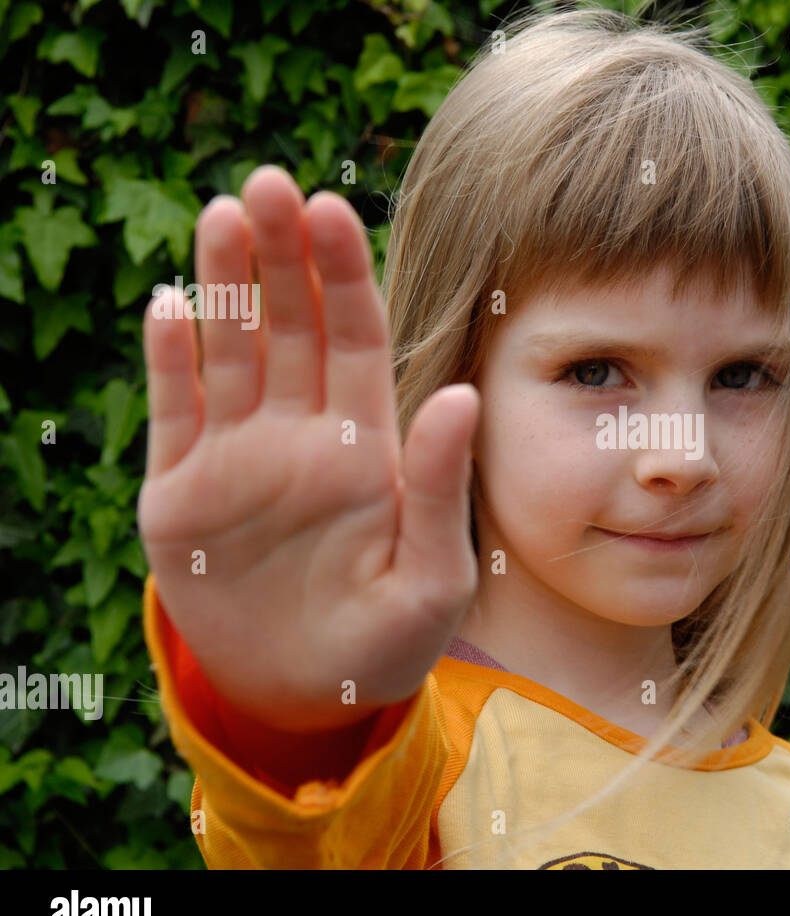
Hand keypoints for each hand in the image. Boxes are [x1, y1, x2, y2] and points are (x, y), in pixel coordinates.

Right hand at [138, 165, 478, 732]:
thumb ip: (439, 489)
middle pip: (292, 326)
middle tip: (270, 182)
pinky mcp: (183, 493)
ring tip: (224, 214)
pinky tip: (170, 306)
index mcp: (368, 445)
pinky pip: (174, 413)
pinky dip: (170, 361)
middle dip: (282, 255)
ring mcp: (240, 458)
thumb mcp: (432, 577)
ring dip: (226, 284)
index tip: (334, 209)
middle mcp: (303, 434)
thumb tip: (459, 397)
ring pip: (232, 351)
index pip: (356, 339)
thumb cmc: (387, 643)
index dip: (344, 275)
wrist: (305, 699)